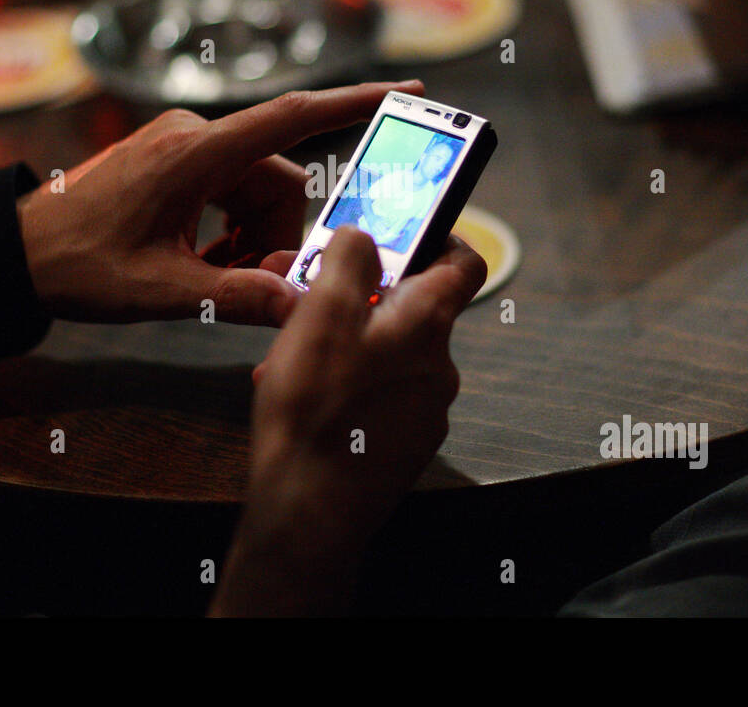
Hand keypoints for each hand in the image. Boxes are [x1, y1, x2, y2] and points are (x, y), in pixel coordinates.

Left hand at [15, 81, 422, 323]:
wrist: (13, 253)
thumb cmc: (78, 264)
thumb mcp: (162, 291)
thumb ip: (236, 296)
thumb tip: (300, 306)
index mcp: (195, 153)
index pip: (292, 119)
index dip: (356, 103)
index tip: (408, 91)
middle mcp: (193, 135)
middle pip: (277, 182)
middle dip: (277, 237)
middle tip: (250, 286)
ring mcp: (182, 144)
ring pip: (256, 191)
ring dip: (251, 240)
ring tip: (210, 279)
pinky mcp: (174, 160)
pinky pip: (228, 190)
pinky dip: (230, 230)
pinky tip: (200, 263)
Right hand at [210, 226, 486, 614]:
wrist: (308, 514)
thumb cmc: (316, 412)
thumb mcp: (321, 314)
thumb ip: (349, 260)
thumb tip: (363, 237)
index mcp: (427, 324)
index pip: (462, 263)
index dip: (437, 238)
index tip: (400, 233)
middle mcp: (438, 366)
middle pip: (407, 310)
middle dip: (355, 296)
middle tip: (303, 293)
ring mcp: (424, 411)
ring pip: (384, 355)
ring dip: (339, 343)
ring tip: (285, 355)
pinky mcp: (402, 445)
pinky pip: (377, 396)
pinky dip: (342, 384)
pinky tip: (296, 395)